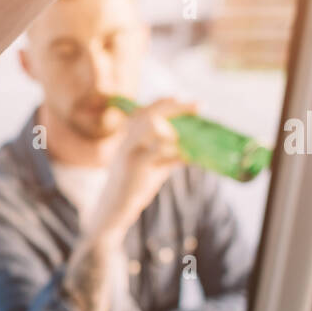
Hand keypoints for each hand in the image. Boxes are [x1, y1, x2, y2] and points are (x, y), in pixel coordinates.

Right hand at [92, 97, 195, 240]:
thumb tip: (190, 150)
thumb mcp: (150, 169)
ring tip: (193, 131)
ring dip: (175, 125)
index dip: (163, 103)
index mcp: (127, 140)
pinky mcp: (134, 168)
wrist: (112, 212)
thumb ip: (166, 157)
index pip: (144, 112)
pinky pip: (157, 152)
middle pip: (149, 114)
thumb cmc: (132, 189)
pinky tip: (190, 154)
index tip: (183, 98)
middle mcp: (126, 142)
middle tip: (198, 105)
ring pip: (151, 126)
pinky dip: (176, 151)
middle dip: (175, 107)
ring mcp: (129, 153)